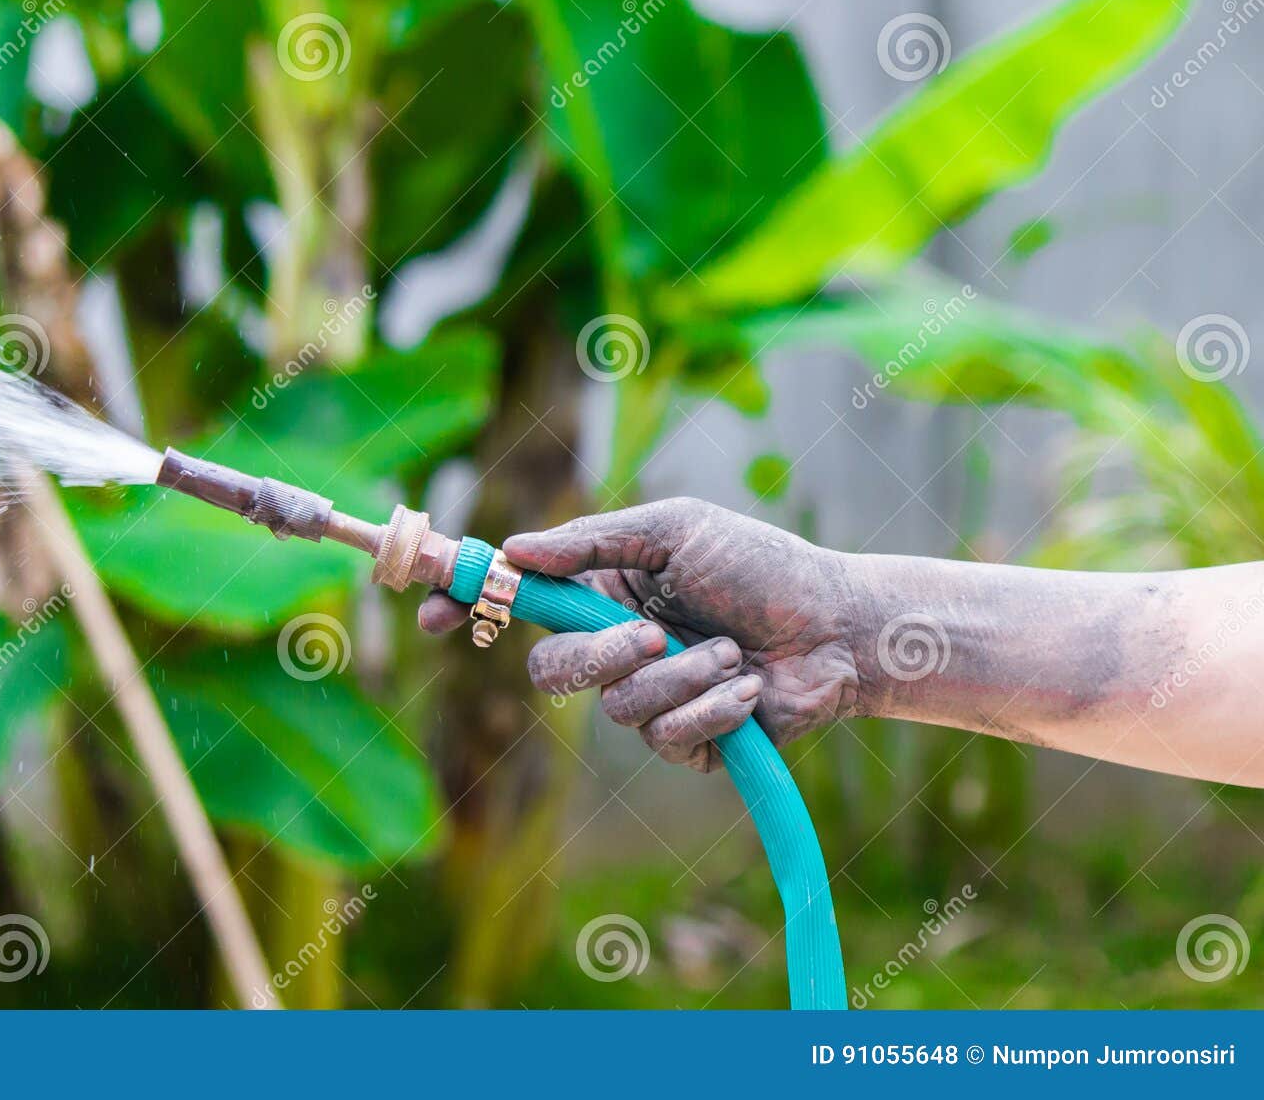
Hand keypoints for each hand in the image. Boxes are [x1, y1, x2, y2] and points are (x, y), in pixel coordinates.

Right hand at [417, 499, 865, 770]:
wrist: (839, 628)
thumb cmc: (762, 565)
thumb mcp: (677, 530)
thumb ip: (593, 540)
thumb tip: (516, 549)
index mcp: (604, 591)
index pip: (519, 604)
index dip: (470, 608)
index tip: (433, 614)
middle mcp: (616, 646)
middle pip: (551, 670)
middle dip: (597, 656)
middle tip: (648, 635)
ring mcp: (649, 697)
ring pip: (615, 708)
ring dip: (682, 677)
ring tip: (732, 653)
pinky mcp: (687, 743)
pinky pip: (666, 739)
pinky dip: (712, 708)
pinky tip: (749, 689)